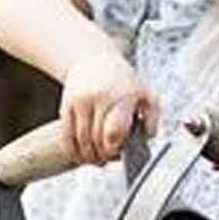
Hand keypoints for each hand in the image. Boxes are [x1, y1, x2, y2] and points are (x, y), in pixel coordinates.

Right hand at [59, 47, 157, 163]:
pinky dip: (71, 150)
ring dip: (87, 156)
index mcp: (121, 98)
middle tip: (107, 160)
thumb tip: (149, 136)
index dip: (115, 149)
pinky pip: (66, 134)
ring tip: (95, 160)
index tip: (118, 154)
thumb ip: (153, 117)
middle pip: (96, 139)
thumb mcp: (146, 94)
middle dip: (102, 155)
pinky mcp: (66, 104)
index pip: (114, 133)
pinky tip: (78, 156)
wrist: (94, 59)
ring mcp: (80, 101)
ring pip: (80, 139)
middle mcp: (98, 99)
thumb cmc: (123, 82)